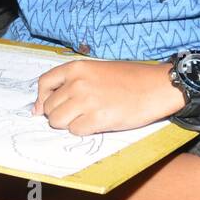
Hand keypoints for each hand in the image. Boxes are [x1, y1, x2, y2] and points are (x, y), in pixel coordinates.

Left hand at [33, 60, 182, 135]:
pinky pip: (76, 131)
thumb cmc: (130, 78)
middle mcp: (77, 83)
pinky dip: (84, 130)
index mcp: (76, 68)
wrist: (157, 86)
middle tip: (78, 113)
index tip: (44, 108)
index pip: (44, 83)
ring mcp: (86, 101)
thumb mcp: (97, 70)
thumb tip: (42, 107)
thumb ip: (72, 83)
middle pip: (49, 107)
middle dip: (59, 114)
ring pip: (58, 122)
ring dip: (70, 124)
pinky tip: (98, 122)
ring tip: (87, 118)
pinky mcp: (97, 118)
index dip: (42, 98)